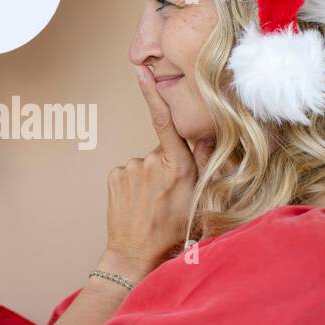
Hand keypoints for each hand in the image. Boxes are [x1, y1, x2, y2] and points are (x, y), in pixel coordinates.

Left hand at [103, 65, 214, 278]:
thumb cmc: (172, 229)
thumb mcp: (199, 198)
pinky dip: (134, 182)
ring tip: (153, 202)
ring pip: (145, 161)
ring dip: (150, 175)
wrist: (135, 253)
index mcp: (177, 166)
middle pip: (163, 149)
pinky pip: (129, 171)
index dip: (152, 95)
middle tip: (170, 193)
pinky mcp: (115, 175)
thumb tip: (209, 135)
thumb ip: (205, 163)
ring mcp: (130, 168)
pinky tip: (138, 201)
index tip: (142, 71)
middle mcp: (151, 161)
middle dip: (168, 163)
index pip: (165, 122)